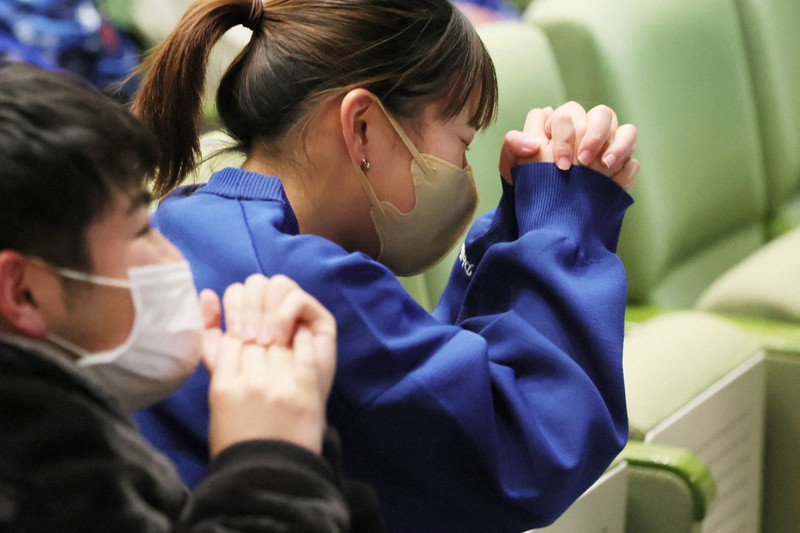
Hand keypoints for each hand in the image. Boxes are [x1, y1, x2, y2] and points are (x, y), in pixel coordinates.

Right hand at [200, 274, 336, 456]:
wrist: (269, 475)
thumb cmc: (238, 436)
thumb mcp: (216, 395)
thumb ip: (212, 350)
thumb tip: (208, 297)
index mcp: (222, 384)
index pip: (232, 332)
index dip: (240, 310)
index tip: (246, 304)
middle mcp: (247, 380)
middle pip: (254, 327)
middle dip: (260, 305)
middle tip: (266, 297)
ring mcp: (277, 384)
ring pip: (277, 332)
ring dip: (281, 314)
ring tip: (283, 309)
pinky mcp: (303, 390)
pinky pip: (303, 349)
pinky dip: (303, 335)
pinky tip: (302, 330)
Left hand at [499, 101, 638, 190]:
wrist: (546, 218)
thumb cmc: (527, 186)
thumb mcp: (513, 168)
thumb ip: (513, 146)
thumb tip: (533, 142)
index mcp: (562, 127)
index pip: (567, 114)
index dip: (564, 133)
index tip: (559, 162)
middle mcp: (587, 133)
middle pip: (601, 114)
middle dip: (594, 135)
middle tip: (583, 161)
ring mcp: (607, 150)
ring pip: (625, 129)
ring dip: (617, 144)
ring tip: (605, 165)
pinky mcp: (621, 170)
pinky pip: (633, 161)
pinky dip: (626, 169)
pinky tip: (613, 182)